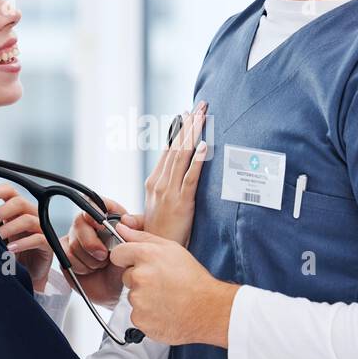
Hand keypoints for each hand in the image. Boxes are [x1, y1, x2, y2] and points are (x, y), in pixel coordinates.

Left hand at [0, 184, 52, 290]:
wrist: (26, 273)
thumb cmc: (12, 252)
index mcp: (17, 210)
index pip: (10, 192)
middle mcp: (30, 215)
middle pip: (19, 202)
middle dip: (1, 211)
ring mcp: (40, 229)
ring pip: (27, 219)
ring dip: (9, 228)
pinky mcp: (48, 243)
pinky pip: (38, 238)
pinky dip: (22, 243)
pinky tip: (10, 249)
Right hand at [59, 197, 142, 305]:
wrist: (119, 288)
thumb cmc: (130, 263)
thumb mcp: (142, 243)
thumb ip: (139, 227)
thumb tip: (125, 219)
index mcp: (109, 215)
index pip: (95, 201)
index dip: (95, 210)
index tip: (101, 224)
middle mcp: (89, 223)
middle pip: (80, 221)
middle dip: (92, 242)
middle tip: (104, 256)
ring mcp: (76, 237)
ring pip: (73, 242)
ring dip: (89, 259)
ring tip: (101, 265)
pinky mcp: (66, 253)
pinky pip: (66, 255)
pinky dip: (80, 266)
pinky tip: (90, 269)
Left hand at [107, 223, 238, 347]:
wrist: (208, 310)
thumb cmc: (194, 280)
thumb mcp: (172, 249)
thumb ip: (142, 237)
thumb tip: (121, 228)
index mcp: (146, 256)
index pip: (118, 254)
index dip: (127, 259)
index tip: (136, 264)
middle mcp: (139, 277)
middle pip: (127, 277)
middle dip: (140, 279)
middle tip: (162, 283)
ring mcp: (138, 300)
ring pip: (133, 297)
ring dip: (145, 298)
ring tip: (166, 298)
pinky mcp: (139, 319)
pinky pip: (137, 314)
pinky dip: (148, 314)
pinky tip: (164, 311)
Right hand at [144, 100, 209, 245]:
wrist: (153, 253)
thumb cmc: (158, 233)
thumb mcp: (157, 207)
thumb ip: (163, 190)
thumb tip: (169, 176)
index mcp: (153, 182)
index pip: (168, 150)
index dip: (178, 130)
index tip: (187, 114)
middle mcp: (160, 183)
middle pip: (176, 147)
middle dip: (189, 125)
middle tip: (200, 106)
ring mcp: (170, 192)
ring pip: (182, 156)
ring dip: (193, 134)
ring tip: (202, 117)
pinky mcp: (182, 202)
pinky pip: (190, 178)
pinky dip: (197, 161)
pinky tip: (204, 147)